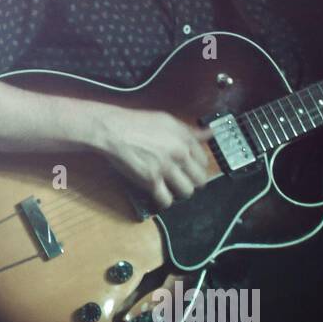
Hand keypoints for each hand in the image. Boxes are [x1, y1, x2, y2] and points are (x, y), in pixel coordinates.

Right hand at [96, 106, 212, 209]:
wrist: (113, 130)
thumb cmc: (136, 123)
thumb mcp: (167, 120)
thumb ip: (190, 130)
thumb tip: (210, 133)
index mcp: (184, 138)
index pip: (204, 160)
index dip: (197, 166)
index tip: (190, 169)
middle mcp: (179, 153)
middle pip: (200, 179)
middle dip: (193, 181)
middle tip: (183, 180)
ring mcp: (166, 168)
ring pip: (187, 191)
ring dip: (180, 191)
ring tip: (172, 188)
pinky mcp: (151, 180)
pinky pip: (166, 200)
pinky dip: (164, 201)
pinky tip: (160, 195)